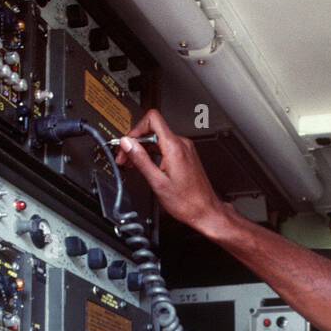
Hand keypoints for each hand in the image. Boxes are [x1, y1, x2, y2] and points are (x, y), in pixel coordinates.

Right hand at [115, 108, 226, 234]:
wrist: (205, 211)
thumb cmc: (187, 201)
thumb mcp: (157, 181)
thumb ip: (140, 159)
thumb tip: (127, 143)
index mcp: (174, 147)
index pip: (152, 119)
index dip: (136, 129)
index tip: (128, 143)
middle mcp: (182, 144)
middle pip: (153, 130)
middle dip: (136, 143)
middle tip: (125, 157)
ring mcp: (185, 149)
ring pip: (159, 139)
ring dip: (144, 149)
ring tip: (134, 164)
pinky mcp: (186, 156)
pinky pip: (166, 147)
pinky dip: (154, 154)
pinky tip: (148, 166)